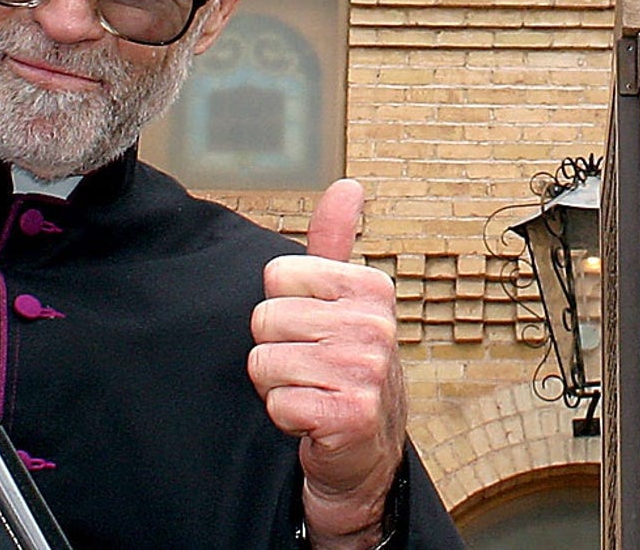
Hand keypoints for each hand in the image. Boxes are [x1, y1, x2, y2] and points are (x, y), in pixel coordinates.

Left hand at [250, 180, 407, 549]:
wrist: (364, 453)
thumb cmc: (343, 369)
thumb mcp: (342, 301)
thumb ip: (334, 242)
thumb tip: (347, 185)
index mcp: (369, 288)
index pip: (276, 276)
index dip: (280, 310)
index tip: (307, 332)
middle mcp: (374, 324)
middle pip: (265, 320)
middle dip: (274, 351)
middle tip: (305, 369)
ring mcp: (367, 369)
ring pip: (265, 363)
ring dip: (277, 387)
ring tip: (308, 393)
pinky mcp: (352, 414)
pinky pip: (278, 404)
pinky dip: (284, 419)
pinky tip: (310, 421)